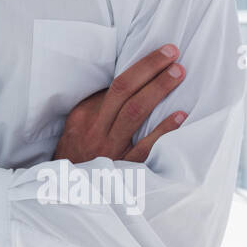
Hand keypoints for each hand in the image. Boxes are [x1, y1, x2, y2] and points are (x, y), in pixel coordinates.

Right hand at [53, 44, 188, 164]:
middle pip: (124, 91)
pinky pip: (146, 146)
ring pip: (134, 113)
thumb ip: (99, 108)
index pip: (114, 86)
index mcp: (85, 116)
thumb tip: (130, 86)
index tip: (162, 54)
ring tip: (177, 73)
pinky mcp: (123, 168)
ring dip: (157, 90)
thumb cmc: (78, 155)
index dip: (141, 67)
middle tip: (172, 54)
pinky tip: (180, 115)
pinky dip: (164, 130)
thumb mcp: (78, 128)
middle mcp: (96, 129)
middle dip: (149, 69)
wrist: (67, 193)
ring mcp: (110, 149)